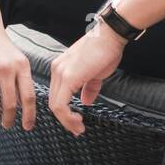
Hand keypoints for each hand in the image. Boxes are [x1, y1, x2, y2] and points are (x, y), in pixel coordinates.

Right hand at [0, 23, 36, 130]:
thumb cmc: (3, 50)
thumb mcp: (18, 60)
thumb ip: (23, 81)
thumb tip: (27, 110)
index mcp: (21, 66)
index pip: (28, 97)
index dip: (29, 116)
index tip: (27, 127)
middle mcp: (5, 68)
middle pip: (10, 104)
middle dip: (9, 119)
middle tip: (7, 124)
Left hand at [48, 18, 126, 136]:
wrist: (111, 35)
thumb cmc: (106, 50)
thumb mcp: (96, 73)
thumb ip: (88, 88)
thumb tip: (86, 101)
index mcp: (61, 68)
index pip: (57, 95)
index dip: (65, 112)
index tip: (76, 123)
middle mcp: (57, 70)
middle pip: (53, 102)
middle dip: (65, 119)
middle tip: (77, 129)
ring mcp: (61, 73)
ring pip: (55, 105)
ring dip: (66, 121)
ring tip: (78, 128)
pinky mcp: (68, 77)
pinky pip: (61, 103)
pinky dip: (67, 116)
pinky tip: (78, 120)